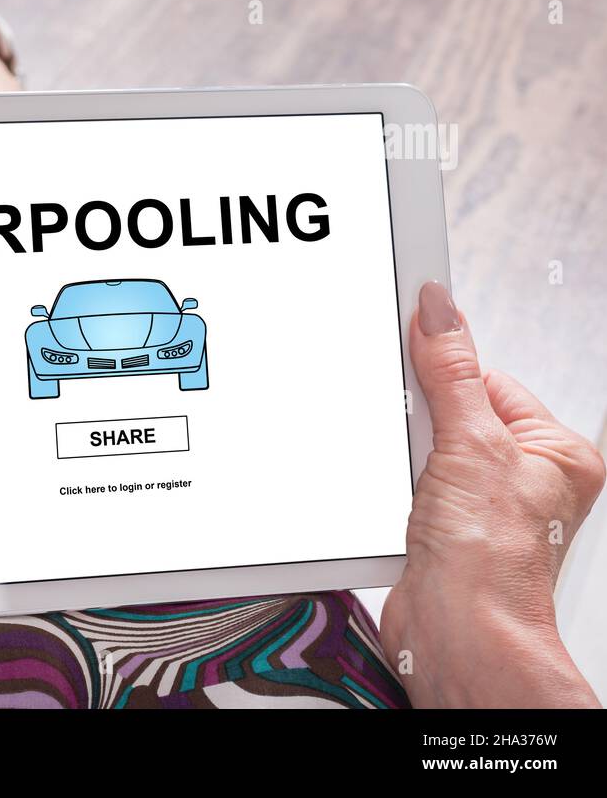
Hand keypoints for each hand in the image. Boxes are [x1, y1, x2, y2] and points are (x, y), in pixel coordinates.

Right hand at [381, 282, 603, 706]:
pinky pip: (404, 479)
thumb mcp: (473, 444)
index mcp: (555, 451)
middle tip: (425, 446)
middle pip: (450, 411)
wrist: (456, 635)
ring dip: (404, 458)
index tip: (411, 349)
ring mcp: (478, 503)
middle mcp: (521, 477)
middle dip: (422, 421)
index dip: (446, 371)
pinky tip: (400, 501)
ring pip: (422, 446)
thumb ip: (451, 373)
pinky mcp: (439, 524)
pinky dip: (390, 483)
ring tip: (420, 487)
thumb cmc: (494, 562)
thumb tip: (438, 312)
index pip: (487, 379)